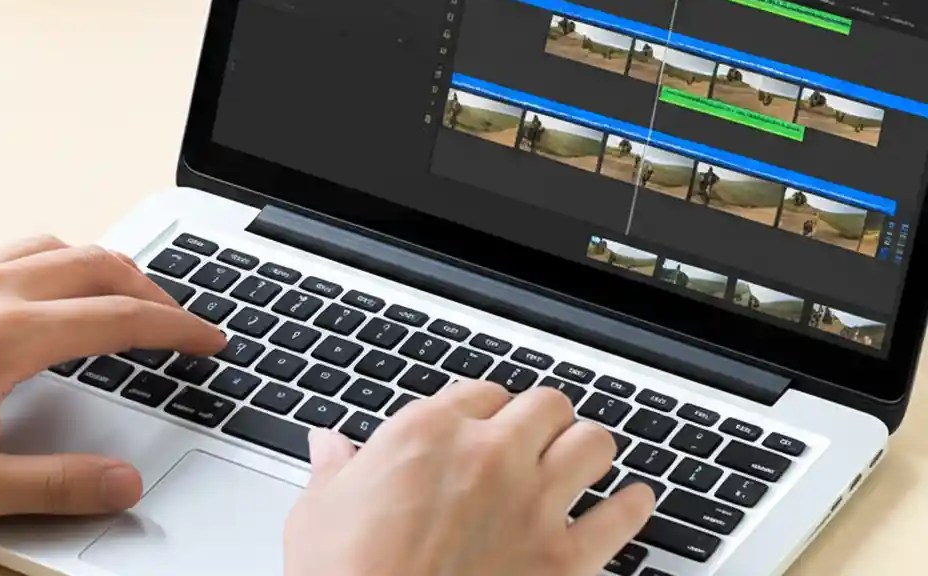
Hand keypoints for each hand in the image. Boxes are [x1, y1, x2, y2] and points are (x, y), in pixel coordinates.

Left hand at [0, 236, 225, 529]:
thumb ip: (59, 484)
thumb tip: (125, 483)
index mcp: (3, 337)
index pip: (118, 318)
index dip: (177, 328)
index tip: (208, 338)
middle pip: (96, 264)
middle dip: (152, 287)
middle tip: (178, 322)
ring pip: (53, 246)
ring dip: (103, 266)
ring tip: (127, 298)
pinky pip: (11, 251)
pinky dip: (55, 262)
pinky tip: (50, 294)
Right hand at [285, 381, 654, 575]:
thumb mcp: (319, 513)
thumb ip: (334, 471)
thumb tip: (326, 446)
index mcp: (428, 435)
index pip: (480, 392)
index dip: (486, 409)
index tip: (485, 424)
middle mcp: (488, 456)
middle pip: (546, 405)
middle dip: (544, 420)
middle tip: (539, 437)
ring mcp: (532, 503)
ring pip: (593, 443)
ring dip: (589, 450)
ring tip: (585, 460)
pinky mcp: (565, 558)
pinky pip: (623, 515)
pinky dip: (632, 506)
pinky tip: (632, 502)